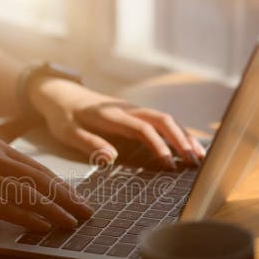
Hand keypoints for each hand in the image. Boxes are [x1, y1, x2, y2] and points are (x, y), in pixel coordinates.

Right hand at [0, 140, 92, 230]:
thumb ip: (4, 175)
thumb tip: (36, 196)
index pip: (39, 170)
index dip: (62, 187)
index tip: (78, 201)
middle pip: (40, 180)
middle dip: (67, 198)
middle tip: (86, 213)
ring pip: (29, 194)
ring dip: (54, 210)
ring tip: (71, 223)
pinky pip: (9, 208)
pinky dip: (29, 218)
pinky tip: (43, 227)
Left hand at [28, 77, 205, 167]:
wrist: (59, 92)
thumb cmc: (62, 115)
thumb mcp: (67, 132)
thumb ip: (88, 143)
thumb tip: (110, 158)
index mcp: (112, 114)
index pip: (142, 129)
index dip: (158, 146)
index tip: (168, 165)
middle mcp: (127, 109)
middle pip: (162, 120)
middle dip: (181, 140)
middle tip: (194, 162)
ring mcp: (132, 109)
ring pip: (165, 119)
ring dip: (183, 136)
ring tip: (199, 157)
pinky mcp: (133, 112)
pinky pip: (159, 121)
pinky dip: (176, 132)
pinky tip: (186, 145)